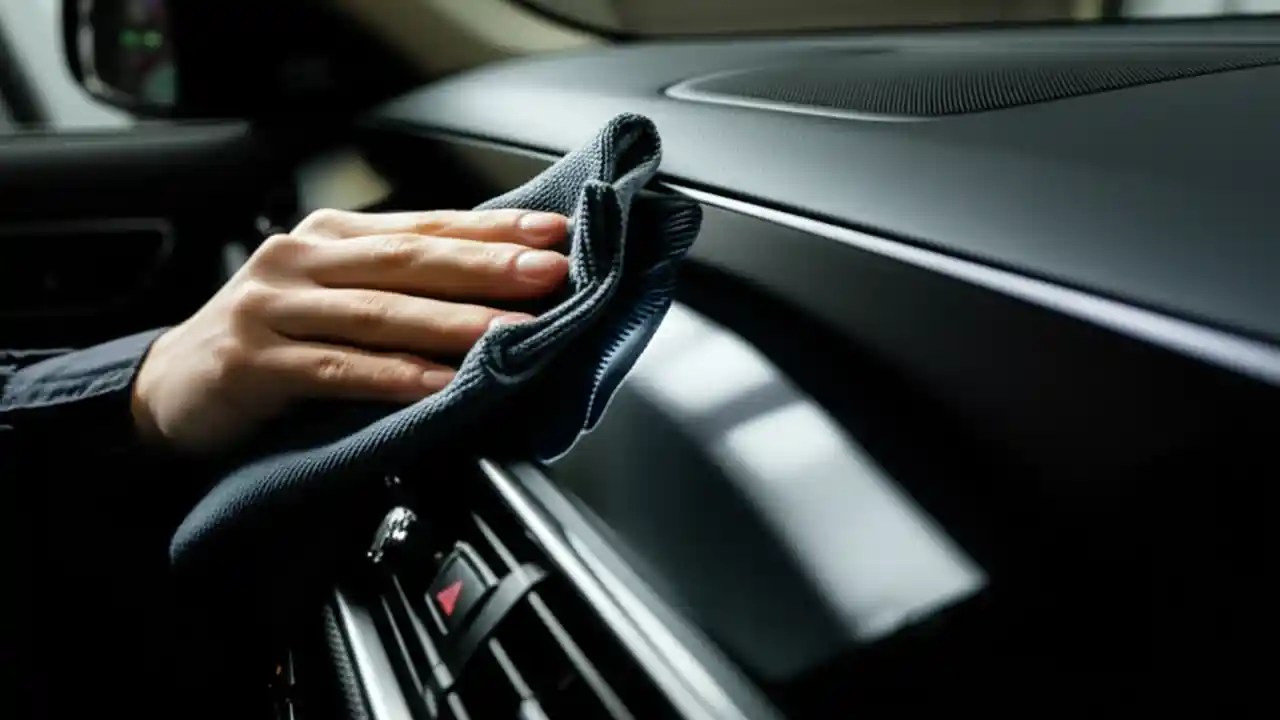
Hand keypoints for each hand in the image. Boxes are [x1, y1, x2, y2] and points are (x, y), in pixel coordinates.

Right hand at [131, 207, 568, 453]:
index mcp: (331, 235)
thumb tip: (498, 289)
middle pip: (407, 260)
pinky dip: (392, 377)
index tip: (554, 232)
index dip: (492, 228)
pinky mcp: (253, 363)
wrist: (169, 387)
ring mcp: (273, 308)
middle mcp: (301, 259)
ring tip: (511, 332)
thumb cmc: (272, 339)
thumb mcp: (331, 297)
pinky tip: (437, 383)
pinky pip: (335, 369)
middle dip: (486, 265)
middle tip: (548, 271)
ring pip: (377, 313)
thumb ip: (397, 288)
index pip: (424, 226)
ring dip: (452, 322)